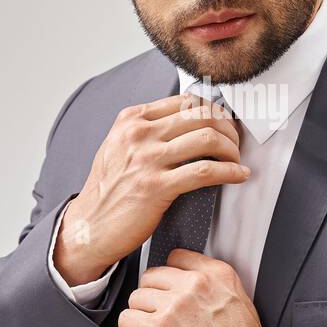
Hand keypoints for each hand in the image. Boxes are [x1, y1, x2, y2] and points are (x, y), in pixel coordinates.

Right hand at [53, 93, 247, 285]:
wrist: (89, 226)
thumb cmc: (108, 190)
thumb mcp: (119, 146)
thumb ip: (148, 130)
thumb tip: (189, 123)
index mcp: (131, 119)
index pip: (186, 100)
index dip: (215, 111)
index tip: (225, 125)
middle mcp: (139, 134)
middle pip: (201, 115)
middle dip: (228, 128)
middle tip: (236, 143)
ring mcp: (147, 160)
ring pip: (207, 139)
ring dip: (232, 149)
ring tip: (236, 161)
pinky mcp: (157, 187)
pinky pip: (205, 172)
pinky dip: (229, 172)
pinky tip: (238, 176)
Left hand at [117, 250, 268, 326]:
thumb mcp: (241, 307)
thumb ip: (215, 288)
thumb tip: (189, 285)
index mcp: (218, 275)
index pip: (177, 258)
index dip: (168, 281)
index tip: (167, 295)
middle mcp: (196, 284)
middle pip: (153, 276)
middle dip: (151, 299)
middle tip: (157, 318)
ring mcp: (175, 304)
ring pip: (136, 297)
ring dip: (140, 318)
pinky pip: (127, 319)